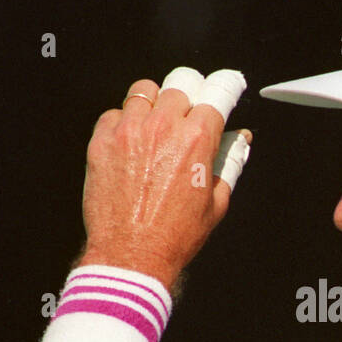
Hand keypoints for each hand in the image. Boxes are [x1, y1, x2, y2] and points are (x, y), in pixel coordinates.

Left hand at [79, 76, 250, 291]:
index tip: (226, 86)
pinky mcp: (102, 141)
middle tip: (185, 118)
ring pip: (145, 92)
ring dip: (154, 106)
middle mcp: (164, 128)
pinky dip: (123, 123)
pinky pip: (114, 113)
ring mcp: (130, 131)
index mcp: (197, 140)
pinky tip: (130, 145)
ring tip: (154, 129)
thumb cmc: (174, 236)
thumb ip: (229, 163)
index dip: (225, 87)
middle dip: (187, 99)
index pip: (217, 92)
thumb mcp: (216, 203)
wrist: (131, 255)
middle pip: (180, 86)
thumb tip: (239, 140)